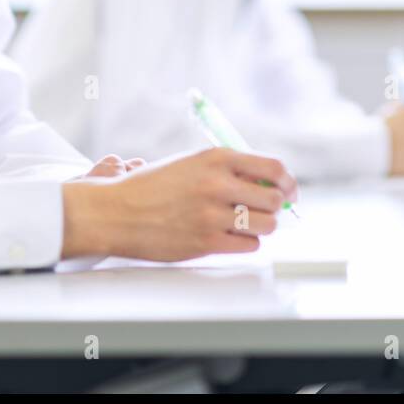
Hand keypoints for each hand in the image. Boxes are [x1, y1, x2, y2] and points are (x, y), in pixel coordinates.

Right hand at [61, 147, 296, 260]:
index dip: (287, 181)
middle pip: (274, 199)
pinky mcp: (206, 242)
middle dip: (275, 206)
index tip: (288, 189)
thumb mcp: (190, 164)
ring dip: (262, 226)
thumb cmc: (150, 188)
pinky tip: (231, 236)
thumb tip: (266, 182)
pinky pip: (249, 245)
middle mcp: (217, 184)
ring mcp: (212, 215)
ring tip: (246, 224)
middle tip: (268, 210)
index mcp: (216, 158)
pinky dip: (246, 242)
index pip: (273, 167)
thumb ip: (227, 170)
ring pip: (266, 224)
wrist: (115, 212)